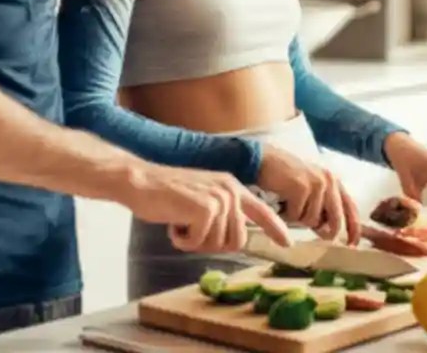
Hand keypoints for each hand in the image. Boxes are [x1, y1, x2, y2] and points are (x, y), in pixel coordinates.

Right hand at [119, 162, 291, 253]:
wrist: (140, 181)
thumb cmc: (165, 193)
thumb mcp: (202, 199)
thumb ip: (221, 213)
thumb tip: (235, 239)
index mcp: (231, 187)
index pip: (261, 210)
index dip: (275, 228)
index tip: (287, 243)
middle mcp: (230, 191)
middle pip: (237, 240)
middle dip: (212, 244)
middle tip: (190, 231)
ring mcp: (219, 198)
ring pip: (218, 244)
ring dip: (195, 242)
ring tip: (179, 222)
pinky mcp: (205, 208)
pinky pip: (199, 242)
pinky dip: (182, 241)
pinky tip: (172, 223)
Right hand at [256, 145, 360, 243]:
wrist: (263, 160)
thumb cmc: (284, 177)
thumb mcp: (309, 190)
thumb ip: (322, 208)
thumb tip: (328, 233)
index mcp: (333, 181)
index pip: (350, 208)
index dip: (354, 228)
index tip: (352, 244)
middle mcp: (328, 181)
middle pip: (335, 220)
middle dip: (325, 231)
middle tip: (316, 234)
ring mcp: (316, 184)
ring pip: (312, 220)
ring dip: (298, 219)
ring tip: (289, 205)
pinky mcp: (301, 188)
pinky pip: (297, 215)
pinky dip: (287, 214)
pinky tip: (281, 202)